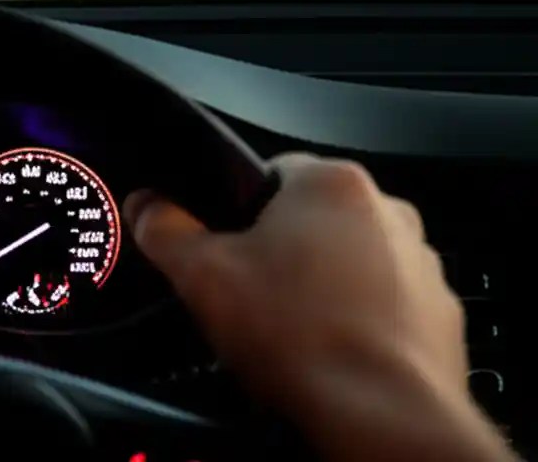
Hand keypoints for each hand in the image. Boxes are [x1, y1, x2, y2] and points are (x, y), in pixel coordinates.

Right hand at [124, 154, 512, 461]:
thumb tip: (147, 207)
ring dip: (322, 287)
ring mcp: (421, 264)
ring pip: (351, 263)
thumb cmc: (300, 338)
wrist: (378, 413)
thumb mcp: (201, 275)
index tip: (225, 248)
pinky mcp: (437, 313)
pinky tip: (328, 353)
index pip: (271, 171)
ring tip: (289, 331)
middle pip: (311, 220)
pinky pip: (384, 307)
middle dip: (281, 253)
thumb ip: (165, 230)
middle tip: (250, 295)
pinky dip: (357, 324)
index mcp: (331, 183)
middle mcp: (388, 212)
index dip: (237, 213)